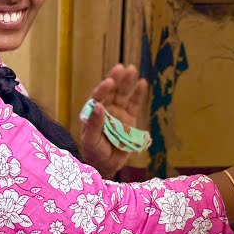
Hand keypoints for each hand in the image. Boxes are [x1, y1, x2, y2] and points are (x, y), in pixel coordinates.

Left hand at [79, 64, 148, 178]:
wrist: (107, 165)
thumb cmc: (95, 153)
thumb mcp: (91, 141)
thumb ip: (94, 124)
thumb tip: (97, 105)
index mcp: (92, 113)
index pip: (97, 98)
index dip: (102, 90)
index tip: (109, 82)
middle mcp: (105, 109)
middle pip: (110, 92)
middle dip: (115, 79)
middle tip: (121, 68)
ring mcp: (118, 112)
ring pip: (122, 94)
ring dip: (127, 82)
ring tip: (131, 69)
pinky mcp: (130, 118)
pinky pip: (134, 104)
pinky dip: (138, 94)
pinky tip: (142, 83)